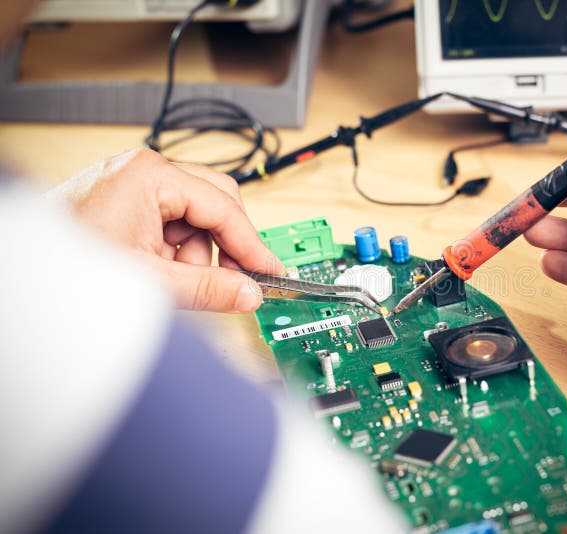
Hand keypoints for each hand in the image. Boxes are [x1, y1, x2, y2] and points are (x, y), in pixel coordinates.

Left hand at [49, 148, 282, 312]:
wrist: (16, 271)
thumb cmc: (65, 263)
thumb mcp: (149, 282)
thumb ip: (208, 289)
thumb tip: (249, 294)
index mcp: (150, 175)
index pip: (224, 207)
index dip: (253, 244)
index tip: (272, 271)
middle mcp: (143, 169)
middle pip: (215, 203)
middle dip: (221, 247)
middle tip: (230, 282)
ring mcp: (132, 181)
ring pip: (193, 216)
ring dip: (191, 254)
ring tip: (163, 280)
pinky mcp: (125, 198)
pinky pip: (169, 221)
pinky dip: (171, 250)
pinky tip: (152, 270)